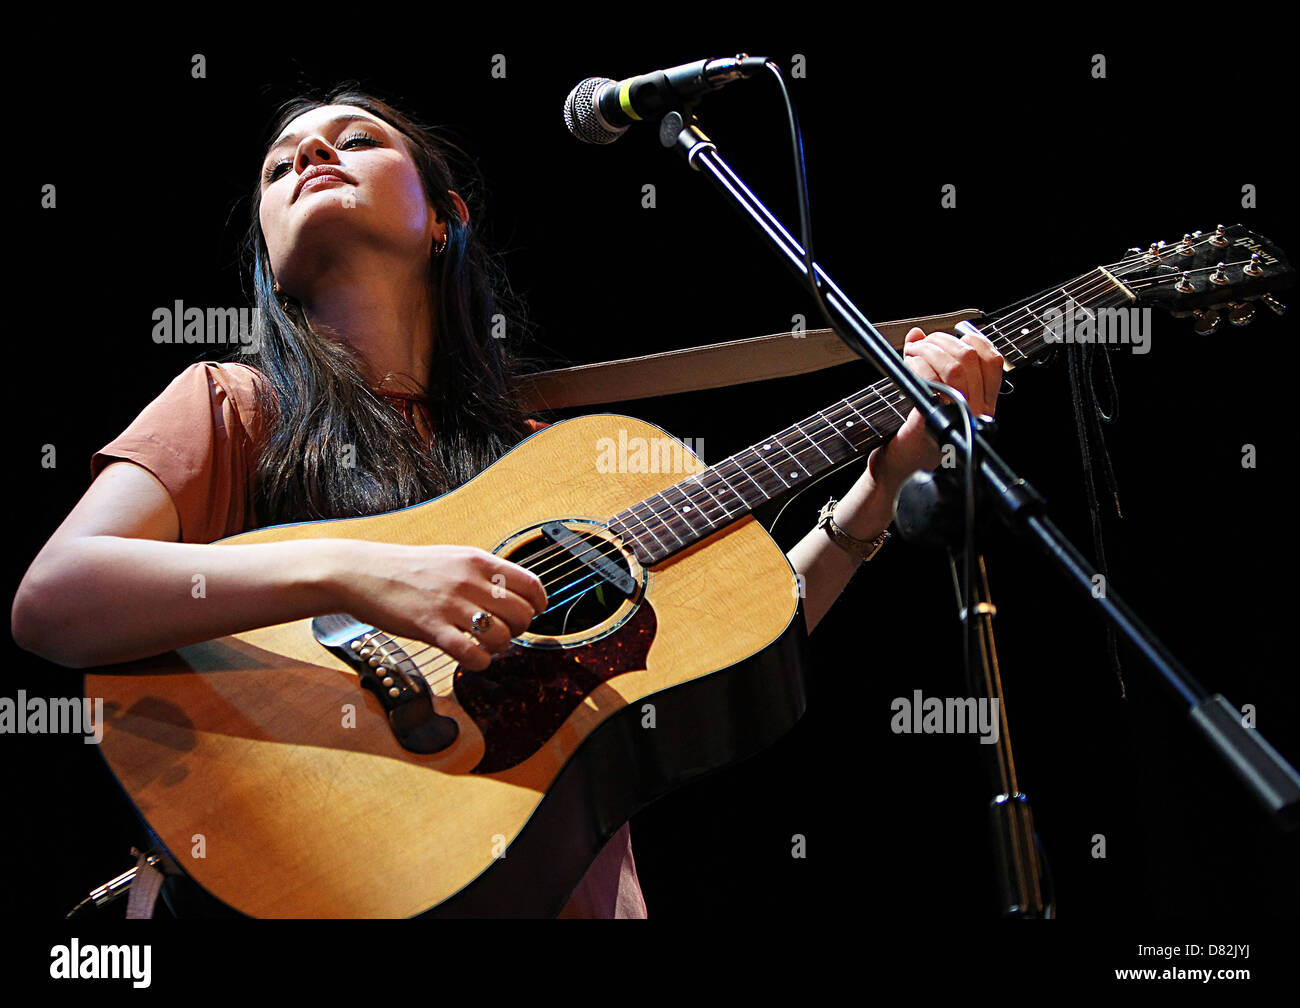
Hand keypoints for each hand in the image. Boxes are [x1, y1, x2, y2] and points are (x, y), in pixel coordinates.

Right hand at [331, 543, 548, 671]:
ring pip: (502, 636)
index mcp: (478, 561)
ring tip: (484, 646)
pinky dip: (479, 662)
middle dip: (519, 630)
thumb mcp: (453, 558)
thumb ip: (483, 574)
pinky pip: (472, 654)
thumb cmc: (408, 569)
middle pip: (522, 614)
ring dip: (498, 648)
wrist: (363, 573)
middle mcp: (469, 581)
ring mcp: (450, 605)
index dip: (537, 606)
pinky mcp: (431, 628)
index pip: (531, 585)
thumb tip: (514, 593)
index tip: (529, 614)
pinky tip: (470, 658)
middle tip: (503, 632)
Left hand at [868, 326, 1003, 491]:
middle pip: (970, 358)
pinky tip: (908, 368)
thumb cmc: (916, 434)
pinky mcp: (935, 422)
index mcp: (983, 402)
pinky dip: (916, 367)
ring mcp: (958, 417)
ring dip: (927, 351)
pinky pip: (931, 382)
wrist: (899, 466)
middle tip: (919, 346)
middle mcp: (976, 411)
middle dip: (940, 342)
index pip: (993, 360)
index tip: (949, 339)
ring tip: (911, 354)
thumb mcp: (929, 393)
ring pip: (954, 367)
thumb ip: (929, 361)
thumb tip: (918, 333)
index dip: (972, 340)